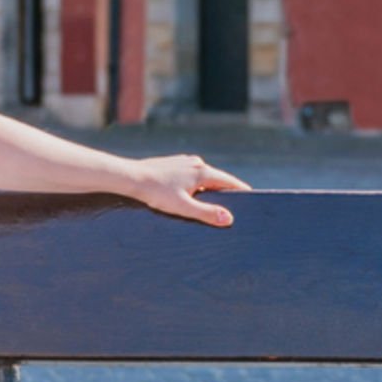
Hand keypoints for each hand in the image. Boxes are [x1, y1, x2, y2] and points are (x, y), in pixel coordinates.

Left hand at [126, 154, 250, 226]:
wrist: (130, 177)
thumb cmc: (156, 192)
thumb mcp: (183, 207)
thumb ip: (206, 213)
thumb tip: (229, 219)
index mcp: (202, 171)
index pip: (230, 182)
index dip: (241, 191)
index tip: (252, 198)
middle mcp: (195, 163)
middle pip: (217, 179)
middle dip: (225, 192)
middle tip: (234, 205)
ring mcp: (183, 162)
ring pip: (203, 177)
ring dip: (209, 189)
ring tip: (211, 203)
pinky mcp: (173, 165)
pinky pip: (191, 175)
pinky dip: (196, 185)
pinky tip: (189, 195)